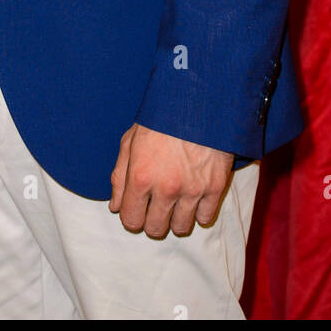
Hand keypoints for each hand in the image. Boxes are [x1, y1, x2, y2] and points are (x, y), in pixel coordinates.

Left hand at [109, 123, 233, 237]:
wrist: (197, 101)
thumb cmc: (160, 118)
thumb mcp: (131, 140)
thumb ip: (119, 176)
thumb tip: (115, 207)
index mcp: (140, 176)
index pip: (130, 220)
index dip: (132, 217)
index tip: (137, 209)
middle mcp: (165, 188)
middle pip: (155, 229)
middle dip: (153, 220)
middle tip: (157, 205)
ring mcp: (192, 190)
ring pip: (180, 228)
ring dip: (176, 218)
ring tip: (176, 201)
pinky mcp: (215, 188)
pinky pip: (205, 218)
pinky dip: (199, 212)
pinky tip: (195, 197)